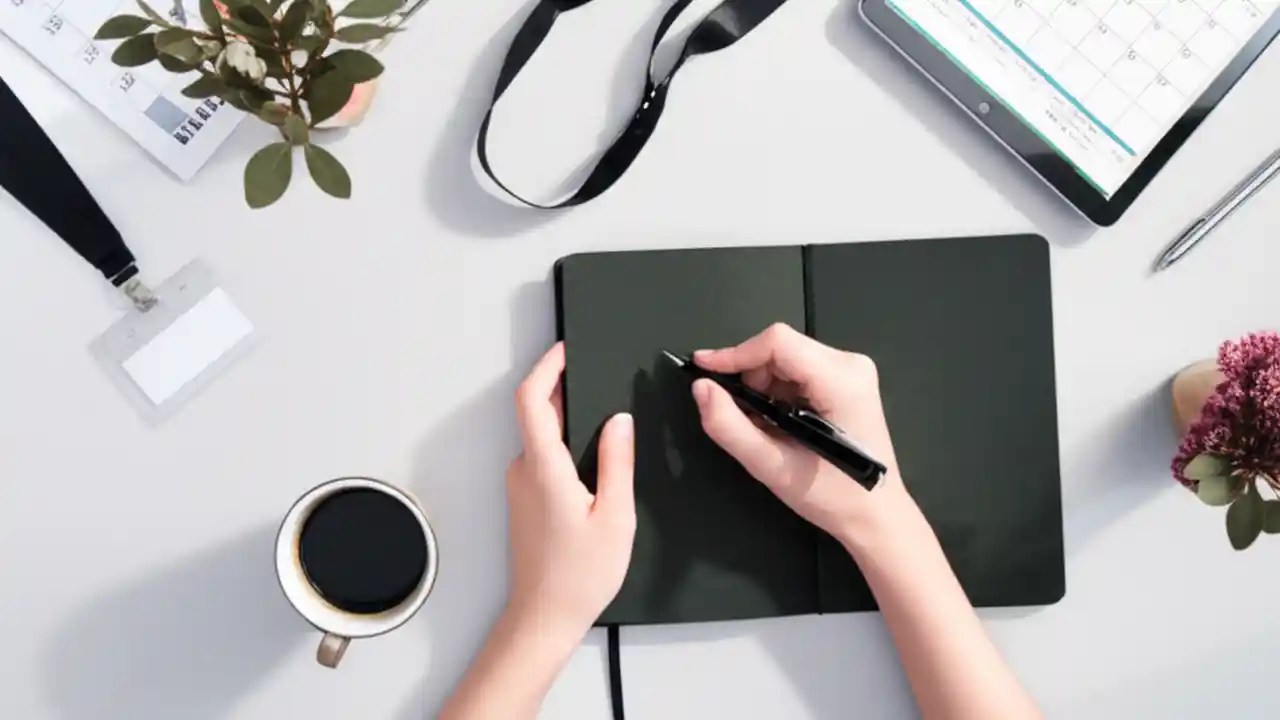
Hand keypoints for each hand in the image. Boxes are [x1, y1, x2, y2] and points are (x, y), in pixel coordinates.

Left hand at [505, 342, 635, 636]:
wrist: (544, 617)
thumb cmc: (578, 577)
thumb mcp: (615, 516)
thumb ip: (617, 461)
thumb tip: (620, 420)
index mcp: (544, 468)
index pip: (532, 398)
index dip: (547, 366)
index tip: (567, 350)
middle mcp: (524, 471)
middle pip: (536, 412)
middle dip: (564, 387)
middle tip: (596, 375)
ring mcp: (520, 485)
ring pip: (540, 435)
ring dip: (565, 418)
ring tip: (602, 415)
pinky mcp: (524, 499)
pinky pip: (541, 456)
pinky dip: (563, 443)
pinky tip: (591, 458)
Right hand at [691, 324, 917, 550]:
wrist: (875, 515)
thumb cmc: (833, 496)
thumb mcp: (772, 466)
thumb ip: (730, 426)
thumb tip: (701, 389)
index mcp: (841, 381)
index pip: (777, 342)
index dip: (734, 353)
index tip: (703, 369)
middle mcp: (851, 365)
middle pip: (779, 349)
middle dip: (750, 378)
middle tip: (742, 417)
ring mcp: (852, 370)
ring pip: (785, 358)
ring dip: (763, 388)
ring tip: (765, 427)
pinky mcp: (847, 379)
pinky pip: (797, 370)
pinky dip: (777, 392)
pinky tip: (781, 423)